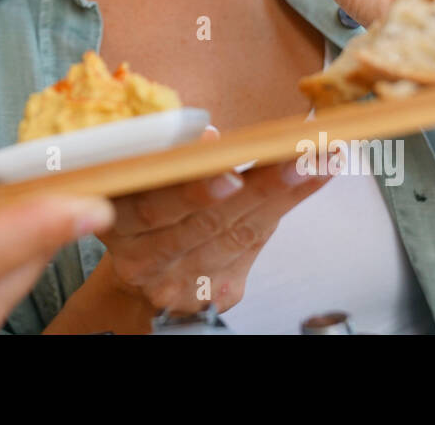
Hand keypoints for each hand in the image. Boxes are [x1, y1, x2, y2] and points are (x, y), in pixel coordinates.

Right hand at [96, 129, 334, 313]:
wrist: (143, 273)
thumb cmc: (148, 208)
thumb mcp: (142, 182)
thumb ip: (170, 163)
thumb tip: (210, 137)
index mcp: (118, 223)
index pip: (155, 205)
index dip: (192, 186)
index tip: (225, 154)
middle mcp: (144, 261)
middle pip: (206, 224)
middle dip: (258, 187)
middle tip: (297, 159)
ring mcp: (179, 284)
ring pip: (236, 238)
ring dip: (282, 196)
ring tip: (316, 163)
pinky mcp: (212, 296)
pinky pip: (251, 251)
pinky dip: (282, 210)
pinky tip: (309, 181)